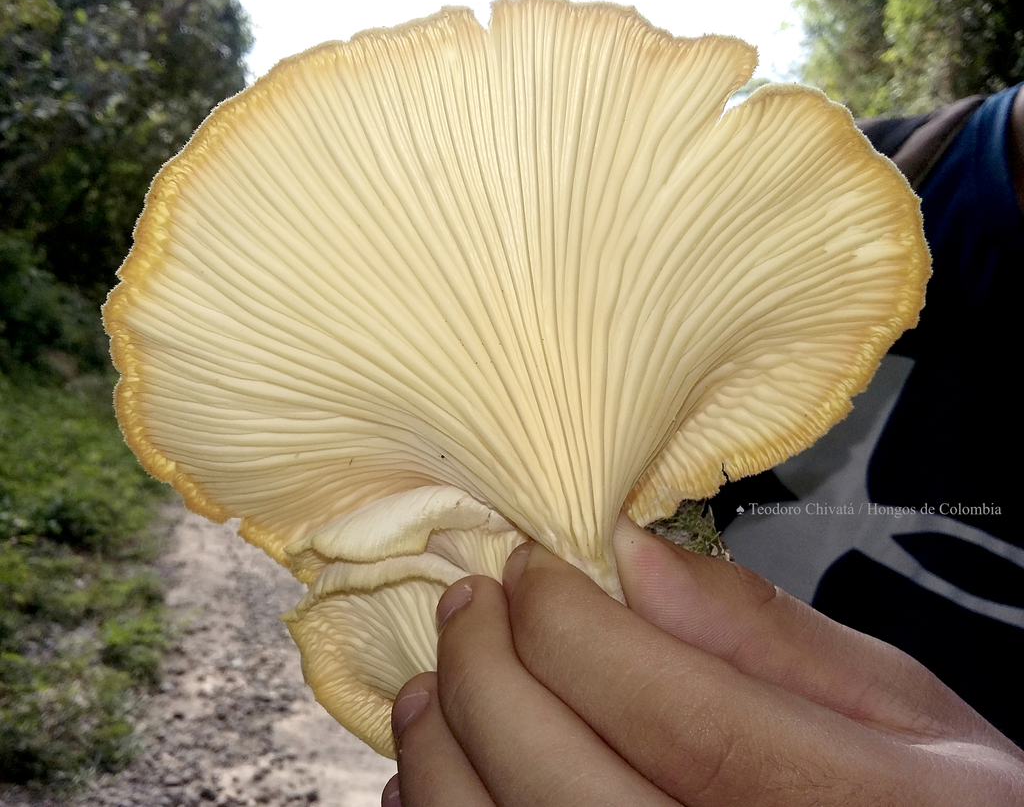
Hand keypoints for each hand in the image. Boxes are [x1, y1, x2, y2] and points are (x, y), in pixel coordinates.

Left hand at [382, 515, 1023, 805]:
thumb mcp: (902, 710)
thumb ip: (765, 636)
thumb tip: (632, 556)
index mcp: (844, 805)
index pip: (664, 704)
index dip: (568, 621)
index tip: (531, 566)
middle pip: (559, 777)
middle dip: (488, 673)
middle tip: (470, 605)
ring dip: (443, 757)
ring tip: (434, 686)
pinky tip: (442, 780)